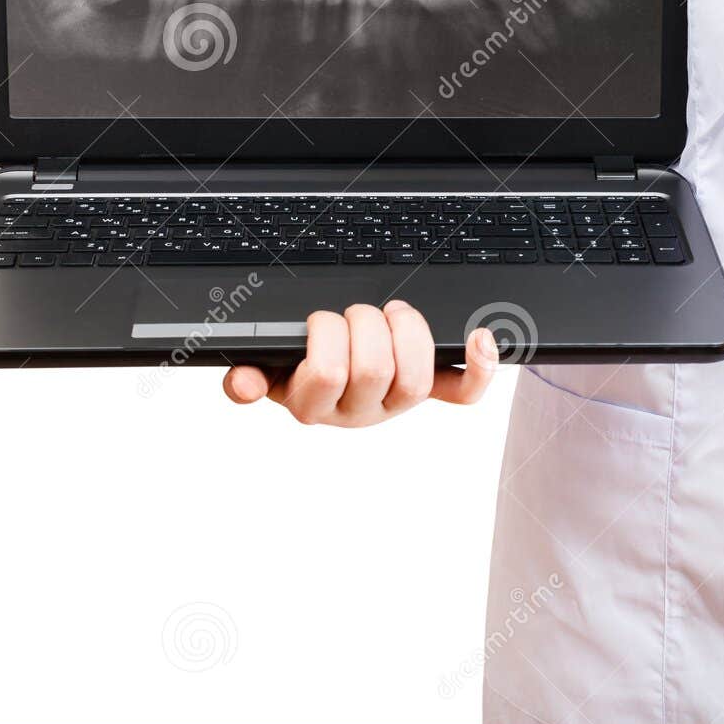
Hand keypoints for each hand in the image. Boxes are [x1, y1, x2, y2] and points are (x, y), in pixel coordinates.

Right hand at [222, 300, 499, 426]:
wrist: (324, 384)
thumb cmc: (295, 367)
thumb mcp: (267, 369)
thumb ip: (250, 373)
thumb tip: (243, 383)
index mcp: (314, 403)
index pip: (327, 373)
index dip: (327, 336)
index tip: (319, 320)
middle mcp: (358, 410)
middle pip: (374, 369)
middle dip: (364, 324)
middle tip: (355, 314)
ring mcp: (396, 403)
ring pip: (415, 378)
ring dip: (406, 331)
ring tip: (392, 314)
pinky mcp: (429, 393)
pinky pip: (462, 392)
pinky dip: (477, 366)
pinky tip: (480, 337)